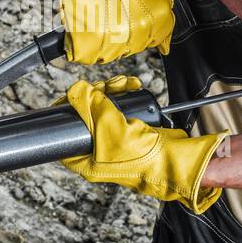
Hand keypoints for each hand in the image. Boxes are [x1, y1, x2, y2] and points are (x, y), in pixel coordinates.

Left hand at [57, 76, 228, 212]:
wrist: (175, 158)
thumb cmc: (142, 156)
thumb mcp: (109, 128)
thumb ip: (89, 107)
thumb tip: (76, 90)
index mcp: (86, 158)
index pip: (66, 129)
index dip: (69, 108)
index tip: (75, 92)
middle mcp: (98, 148)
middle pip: (86, 112)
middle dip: (96, 93)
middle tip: (106, 86)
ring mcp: (115, 138)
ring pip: (104, 105)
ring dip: (113, 89)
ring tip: (125, 84)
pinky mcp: (130, 127)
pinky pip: (121, 105)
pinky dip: (126, 93)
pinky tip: (132, 87)